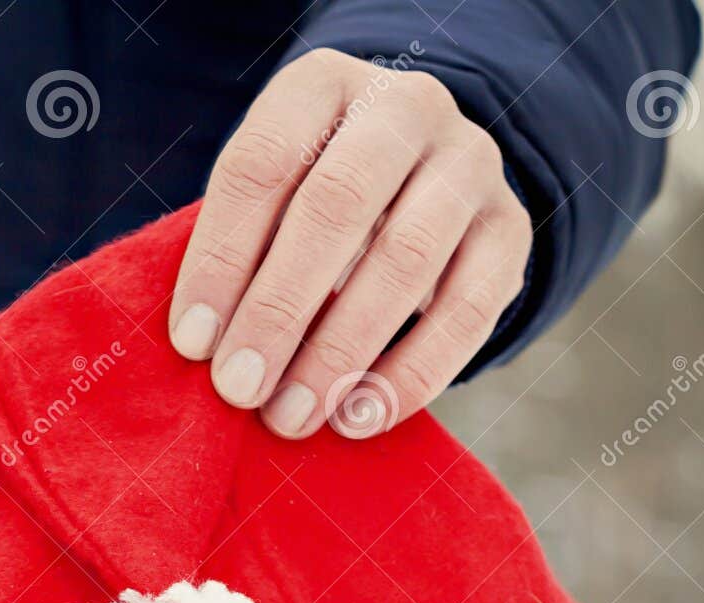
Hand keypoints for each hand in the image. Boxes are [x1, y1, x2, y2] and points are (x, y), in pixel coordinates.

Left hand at [170, 48, 531, 438]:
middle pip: (337, 203)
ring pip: (407, 257)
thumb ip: (239, 250)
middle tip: (238, 388)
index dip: (221, 258)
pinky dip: (411, 374)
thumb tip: (203, 346)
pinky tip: (358, 418)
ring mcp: (469, 163)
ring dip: (340, 350)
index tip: (191, 343)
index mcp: (322, 84)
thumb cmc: (310, 200)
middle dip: (279, 308)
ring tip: (291, 416)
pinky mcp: (511, 229)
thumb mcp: (269, 197)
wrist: (420, 181)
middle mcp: (405, 105)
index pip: (262, 163)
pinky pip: (468, 310)